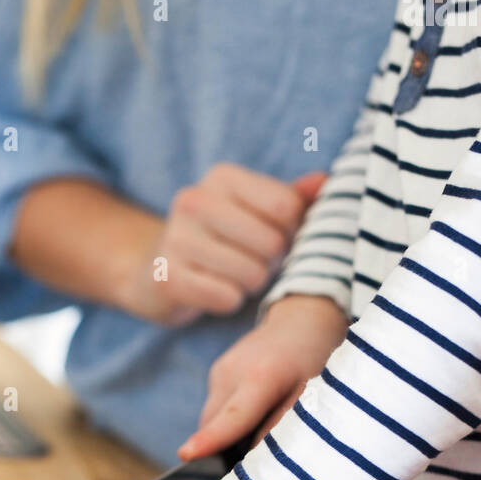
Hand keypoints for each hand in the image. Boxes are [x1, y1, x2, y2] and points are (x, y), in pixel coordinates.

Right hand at [126, 165, 324, 325]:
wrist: (155, 271)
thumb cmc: (220, 240)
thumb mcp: (253, 211)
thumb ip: (291, 198)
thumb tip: (325, 182)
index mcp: (221, 177)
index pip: (287, 207)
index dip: (292, 232)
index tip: (275, 238)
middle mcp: (194, 200)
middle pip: (273, 243)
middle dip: (272, 263)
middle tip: (254, 263)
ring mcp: (176, 238)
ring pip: (251, 274)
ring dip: (251, 284)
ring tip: (234, 277)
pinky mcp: (167, 277)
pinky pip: (226, 297)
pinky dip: (228, 302)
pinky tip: (214, 292)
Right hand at [179, 293, 347, 459]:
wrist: (300, 320)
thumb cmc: (313, 359)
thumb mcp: (312, 394)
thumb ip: (285, 427)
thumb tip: (259, 462)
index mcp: (261, 377)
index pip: (232, 416)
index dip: (210, 439)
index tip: (185, 454)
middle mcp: (232, 373)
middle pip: (214, 426)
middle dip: (225, 447)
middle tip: (256, 453)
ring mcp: (219, 371)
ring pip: (212, 419)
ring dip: (229, 432)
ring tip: (262, 419)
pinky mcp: (216, 372)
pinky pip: (216, 408)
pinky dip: (230, 417)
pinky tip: (255, 407)